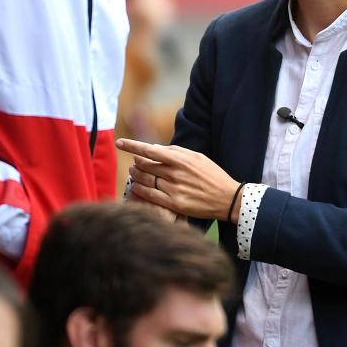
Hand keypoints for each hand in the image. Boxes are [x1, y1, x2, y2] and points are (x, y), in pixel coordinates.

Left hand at [116, 138, 239, 220]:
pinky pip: (150, 195)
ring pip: (145, 180)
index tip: (119, 142)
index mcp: (181, 159)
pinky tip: (135, 187)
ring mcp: (174, 189)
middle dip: (136, 162)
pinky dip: (139, 190)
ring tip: (133, 173)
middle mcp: (175, 173)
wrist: (227, 198)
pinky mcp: (174, 204)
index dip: (132, 145)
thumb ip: (176, 152)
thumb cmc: (212, 175)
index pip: (150, 150)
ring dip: (135, 175)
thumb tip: (155, 148)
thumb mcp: (198, 157)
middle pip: (145, 165)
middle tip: (133, 162)